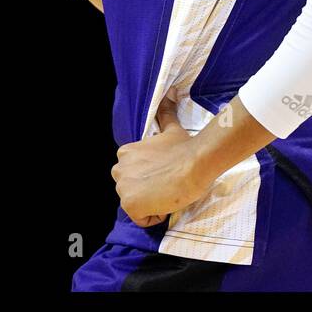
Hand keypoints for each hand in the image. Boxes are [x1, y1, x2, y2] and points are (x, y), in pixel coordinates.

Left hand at [112, 95, 213, 226]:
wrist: (193, 163)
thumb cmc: (184, 148)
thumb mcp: (171, 128)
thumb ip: (166, 113)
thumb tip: (171, 92)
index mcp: (125, 153)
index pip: (135, 175)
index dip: (154, 177)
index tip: (168, 172)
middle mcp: (118, 170)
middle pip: (133, 190)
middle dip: (149, 190)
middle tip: (169, 183)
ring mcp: (123, 188)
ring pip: (138, 205)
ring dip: (153, 203)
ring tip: (169, 191)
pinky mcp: (130, 205)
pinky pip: (142, 219)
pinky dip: (155, 215)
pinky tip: (167, 201)